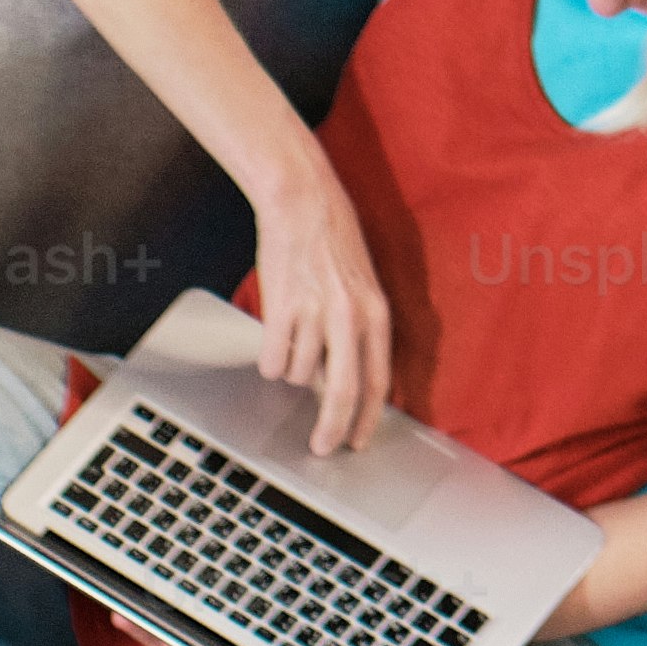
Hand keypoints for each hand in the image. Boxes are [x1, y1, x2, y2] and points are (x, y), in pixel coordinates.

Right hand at [239, 136, 395, 455]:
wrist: (300, 198)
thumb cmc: (330, 238)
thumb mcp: (359, 285)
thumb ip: (356, 330)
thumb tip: (338, 380)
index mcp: (376, 311)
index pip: (377, 380)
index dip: (367, 417)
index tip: (357, 441)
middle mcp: (350, 316)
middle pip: (342, 391)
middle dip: (331, 427)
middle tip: (321, 447)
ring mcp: (314, 314)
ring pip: (298, 374)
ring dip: (291, 367)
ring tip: (291, 336)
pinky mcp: (281, 310)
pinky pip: (271, 362)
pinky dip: (269, 357)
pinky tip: (272, 335)